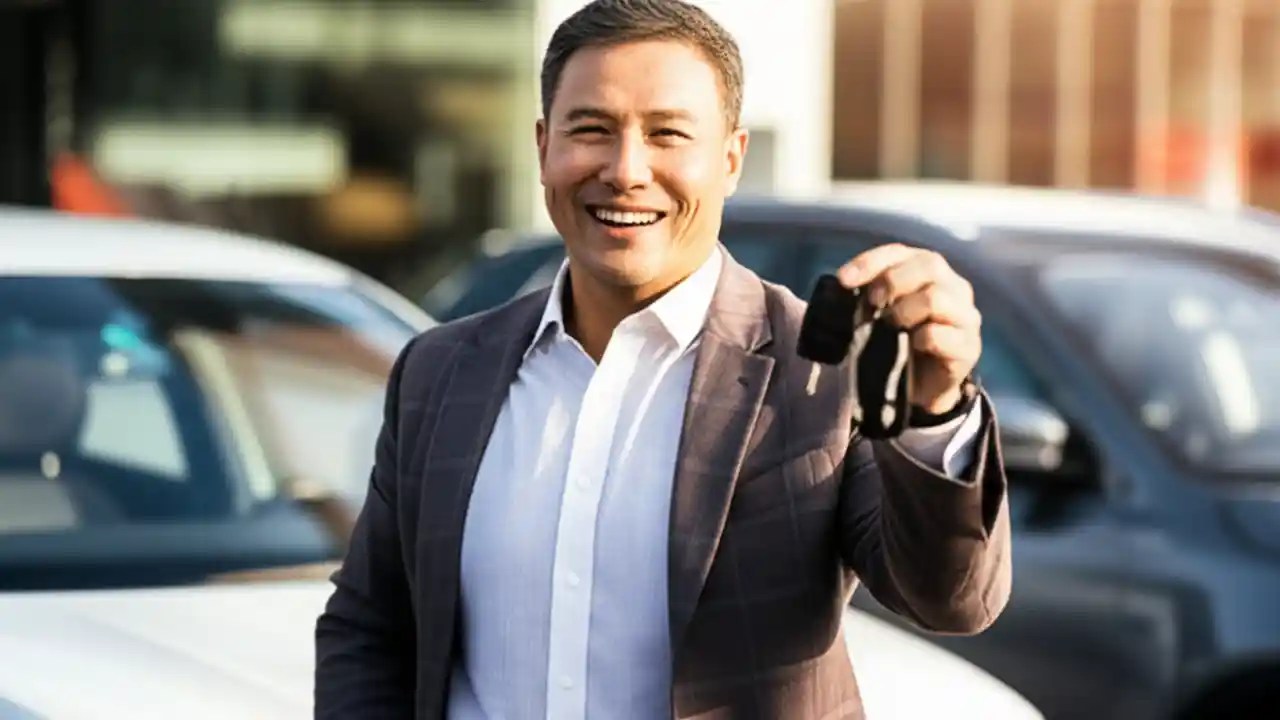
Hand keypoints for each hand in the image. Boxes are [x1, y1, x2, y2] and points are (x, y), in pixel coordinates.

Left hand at [836, 244, 980, 413]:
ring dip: (904, 311)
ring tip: (891, 327)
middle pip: (928, 265)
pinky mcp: (968, 347)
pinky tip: (912, 346)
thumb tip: (842, 288)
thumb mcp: (882, 314)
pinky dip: (920, 339)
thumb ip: (870, 295)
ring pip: (935, 298)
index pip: (900, 253)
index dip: (870, 262)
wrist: (924, 387)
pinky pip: (941, 335)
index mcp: (929, 272)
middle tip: (872, 304)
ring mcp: (965, 316)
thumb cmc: (901, 341)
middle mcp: (954, 287)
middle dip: (892, 282)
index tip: (843, 280)